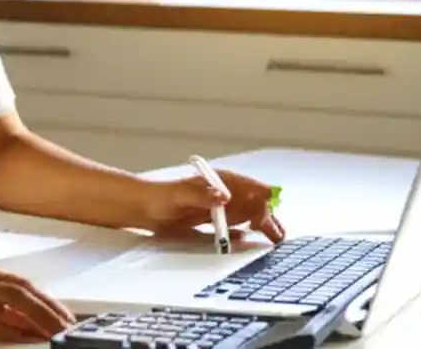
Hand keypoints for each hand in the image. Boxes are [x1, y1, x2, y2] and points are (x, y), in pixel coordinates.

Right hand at [0, 256, 75, 341]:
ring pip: (8, 303)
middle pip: (21, 290)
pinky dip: (6, 328)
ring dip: (36, 319)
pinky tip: (19, 337)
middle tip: (71, 327)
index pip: (17, 283)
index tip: (64, 315)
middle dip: (50, 310)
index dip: (44, 299)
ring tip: (56, 334)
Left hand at [143, 169, 286, 243]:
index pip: (246, 185)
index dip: (260, 194)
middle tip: (277, 233)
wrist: (144, 209)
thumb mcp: (179, 195)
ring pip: (246, 214)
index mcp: (217, 181)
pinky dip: (244, 232)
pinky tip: (252, 239)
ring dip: (261, 224)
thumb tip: (224, 196)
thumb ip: (201, 195)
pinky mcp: (213, 220)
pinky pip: (234, 225)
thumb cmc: (159, 197)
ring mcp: (219, 207)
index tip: (269, 203)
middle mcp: (222, 192)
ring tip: (275, 238)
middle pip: (250, 202)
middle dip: (265, 215)